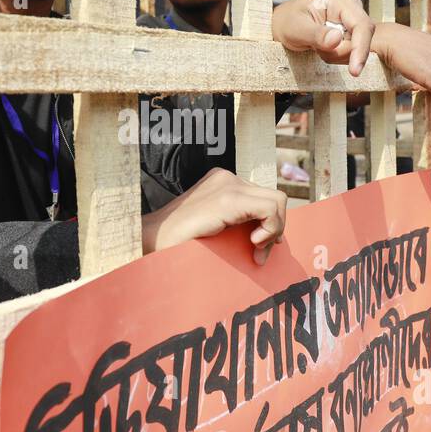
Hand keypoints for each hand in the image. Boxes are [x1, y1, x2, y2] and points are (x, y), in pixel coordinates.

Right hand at [141, 168, 287, 265]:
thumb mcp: (215, 225)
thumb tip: (271, 235)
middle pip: (274, 197)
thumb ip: (238, 221)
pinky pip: (270, 209)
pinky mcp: (229, 199)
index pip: (262, 196)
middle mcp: (227, 178)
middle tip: (260, 253)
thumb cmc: (180, 240)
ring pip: (277, 200)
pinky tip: (253, 243)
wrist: (153, 239)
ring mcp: (228, 185)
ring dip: (274, 230)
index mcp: (223, 181)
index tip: (260, 245)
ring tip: (256, 249)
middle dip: (275, 228)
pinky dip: (270, 229)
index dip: (270, 222)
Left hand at [271, 0, 374, 75]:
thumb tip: (337, 39)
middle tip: (318, 51)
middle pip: (363, 38)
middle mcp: (350, 6)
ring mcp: (352, 19)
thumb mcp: (296, 29)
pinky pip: (351, 51)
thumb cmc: (286, 23)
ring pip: (357, 47)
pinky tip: (323, 48)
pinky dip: (337, 56)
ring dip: (337, 55)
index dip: (361, 48)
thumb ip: (316, 34)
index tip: (355, 70)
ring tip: (317, 47)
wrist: (283, 25)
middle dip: (342, 53)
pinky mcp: (351, 32)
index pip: (362, 25)